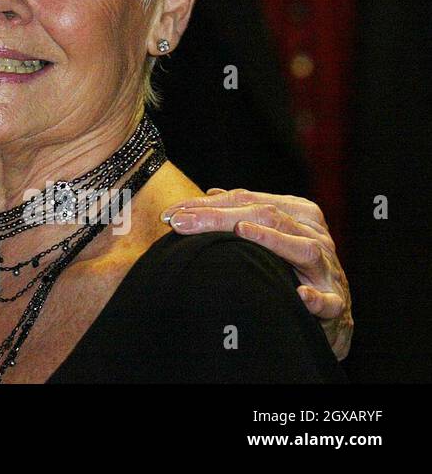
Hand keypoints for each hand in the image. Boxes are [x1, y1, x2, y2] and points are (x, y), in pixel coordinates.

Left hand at [160, 187, 352, 359]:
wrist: (333, 315)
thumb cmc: (294, 269)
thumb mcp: (271, 236)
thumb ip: (244, 214)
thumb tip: (212, 193)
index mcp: (298, 214)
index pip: (247, 200)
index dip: (206, 205)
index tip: (170, 215)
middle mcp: (315, 235)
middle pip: (267, 216)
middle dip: (219, 217)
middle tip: (182, 223)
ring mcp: (328, 268)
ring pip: (303, 248)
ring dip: (272, 240)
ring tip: (241, 232)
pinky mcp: (337, 303)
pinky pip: (329, 300)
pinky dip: (315, 298)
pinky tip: (300, 295)